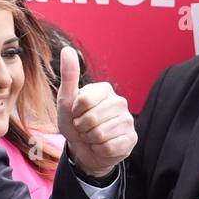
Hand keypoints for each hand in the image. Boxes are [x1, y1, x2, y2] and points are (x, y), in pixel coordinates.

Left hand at [57, 47, 135, 179]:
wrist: (83, 149)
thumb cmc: (75, 122)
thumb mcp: (66, 100)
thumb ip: (69, 76)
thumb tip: (67, 49)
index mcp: (105, 89)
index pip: (84, 101)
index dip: (74, 112)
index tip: (76, 114)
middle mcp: (120, 102)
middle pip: (92, 119)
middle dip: (81, 128)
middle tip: (84, 128)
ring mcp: (128, 121)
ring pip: (100, 134)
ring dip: (90, 140)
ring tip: (92, 136)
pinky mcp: (132, 139)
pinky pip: (109, 147)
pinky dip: (99, 149)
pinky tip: (102, 145)